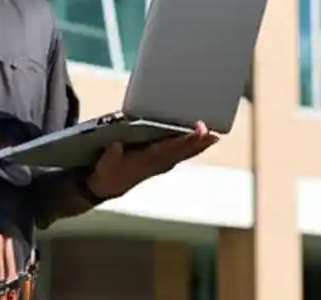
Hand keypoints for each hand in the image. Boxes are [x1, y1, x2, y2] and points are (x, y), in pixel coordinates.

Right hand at [86, 121, 218, 198]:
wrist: (107, 187)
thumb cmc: (107, 171)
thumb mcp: (106, 163)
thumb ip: (112, 155)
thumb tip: (116, 145)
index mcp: (145, 161)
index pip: (167, 149)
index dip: (182, 141)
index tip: (195, 133)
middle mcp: (157, 164)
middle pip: (180, 152)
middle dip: (196, 143)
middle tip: (212, 134)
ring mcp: (161, 164)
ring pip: (183, 154)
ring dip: (198, 146)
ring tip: (213, 137)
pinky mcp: (161, 163)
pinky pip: (180, 154)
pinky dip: (192, 148)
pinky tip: (201, 142)